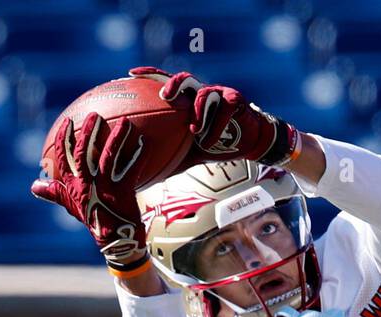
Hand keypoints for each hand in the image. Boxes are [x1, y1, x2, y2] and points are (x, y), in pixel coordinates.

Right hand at [30, 113, 149, 273]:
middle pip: (84, 153)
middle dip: (88, 132)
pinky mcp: (123, 193)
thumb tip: (35, 185)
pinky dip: (138, 156)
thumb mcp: (72, 206)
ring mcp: (105, 188)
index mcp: (74, 185)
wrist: (115, 240)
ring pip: (109, 157)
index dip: (65, 139)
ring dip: (117, 138)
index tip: (67, 122)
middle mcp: (87, 184)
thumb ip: (55, 193)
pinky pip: (131, 170)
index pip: (64, 157)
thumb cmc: (94, 220)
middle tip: (94, 116)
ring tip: (125, 122)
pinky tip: (145, 142)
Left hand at [129, 67, 297, 168]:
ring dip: (199, 112)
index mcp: (187, 100)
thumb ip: (171, 158)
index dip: (150, 76)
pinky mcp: (236, 100)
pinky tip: (209, 143)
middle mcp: (201, 92)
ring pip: (205, 95)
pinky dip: (216, 127)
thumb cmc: (218, 145)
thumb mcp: (191, 153)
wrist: (250, 143)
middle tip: (165, 97)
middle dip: (175, 84)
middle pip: (186, 79)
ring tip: (194, 131)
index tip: (130, 75)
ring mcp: (219, 94)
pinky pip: (224, 109)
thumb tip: (147, 178)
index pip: (166, 82)